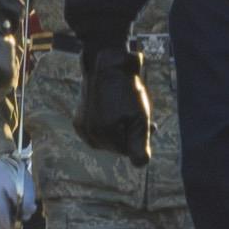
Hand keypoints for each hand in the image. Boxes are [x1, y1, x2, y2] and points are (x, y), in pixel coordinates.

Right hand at [74, 47, 151, 163]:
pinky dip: (107, 125)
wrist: (106, 63)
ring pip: (106, 140)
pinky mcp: (78, 120)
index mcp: (103, 134)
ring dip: (118, 129)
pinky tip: (112, 110)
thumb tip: (141, 165)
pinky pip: (97, 133)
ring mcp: (81, 127)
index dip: (139, 137)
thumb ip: (140, 144)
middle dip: (129, 133)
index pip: (127, 151)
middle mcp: (88, 134)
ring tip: (126, 110)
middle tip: (140, 114)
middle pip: (116, 146)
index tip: (149, 122)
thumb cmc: (126, 88)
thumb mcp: (140, 117)